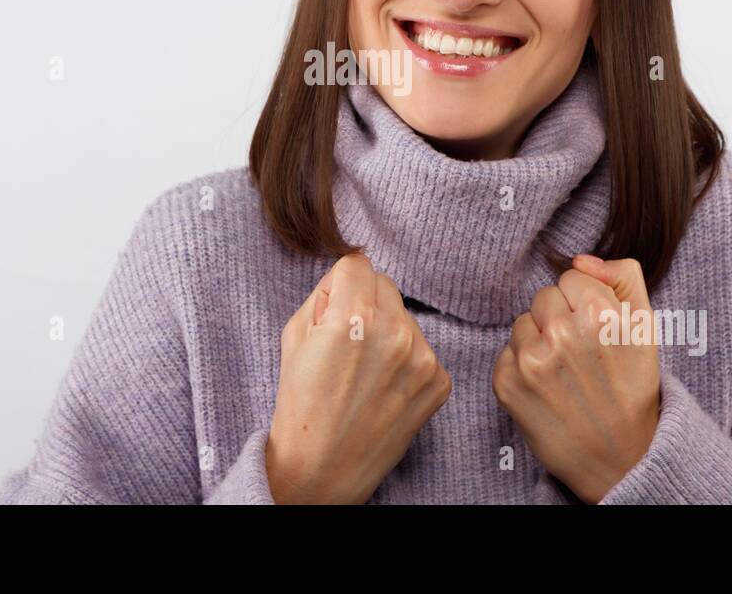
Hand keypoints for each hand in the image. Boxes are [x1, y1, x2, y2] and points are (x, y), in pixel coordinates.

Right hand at [265, 252, 451, 503]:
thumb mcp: (293, 336)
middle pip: (384, 285)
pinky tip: (384, 386)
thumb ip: (322, 295)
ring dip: (388, 331)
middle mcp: (393, 333)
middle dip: (365, 302)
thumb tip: (346, 275)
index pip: (357, 263)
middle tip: (348, 339)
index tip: (335, 302)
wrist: (323, 468)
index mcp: (352, 318)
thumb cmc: (301, 403)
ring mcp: (421, 359)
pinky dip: (405, 360)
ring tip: (365, 370)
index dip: (340, 282)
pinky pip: (422, 347)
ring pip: (405, 316)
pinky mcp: (439, 381)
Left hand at [492, 254, 660, 502]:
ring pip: (523, 322)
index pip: (572, 277)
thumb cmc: (633, 388)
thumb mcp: (646, 327)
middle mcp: (562, 334)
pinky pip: (507, 351)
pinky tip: (547, 388)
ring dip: (539, 341)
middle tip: (582, 355)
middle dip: (561, 319)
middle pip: (544, 297)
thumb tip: (580, 260)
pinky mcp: (506, 384)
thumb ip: (622, 277)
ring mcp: (530, 361)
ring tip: (565, 373)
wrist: (621, 458)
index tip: (597, 331)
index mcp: (600, 315)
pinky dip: (522, 366)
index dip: (586, 304)